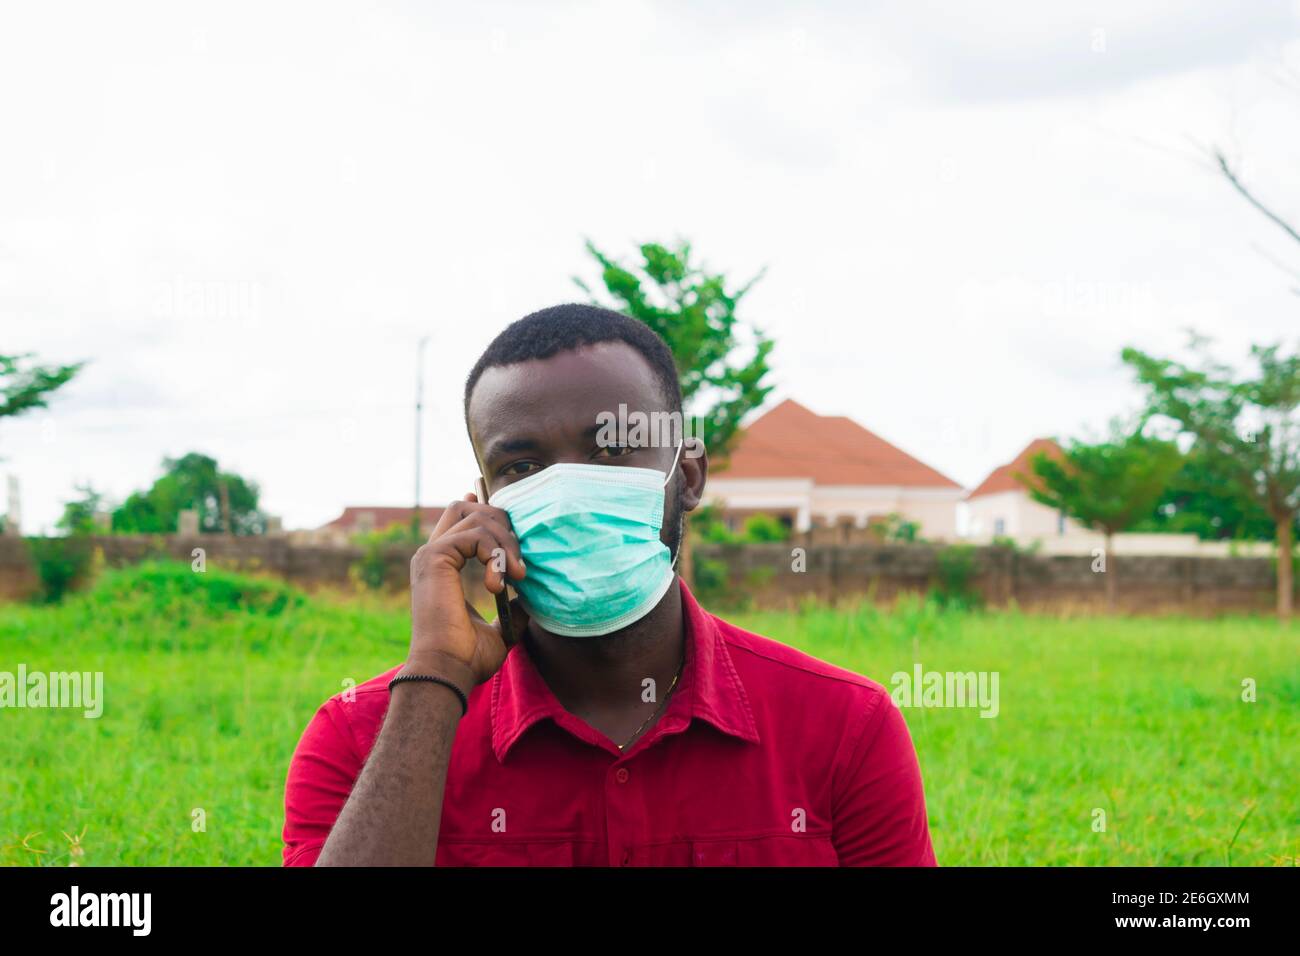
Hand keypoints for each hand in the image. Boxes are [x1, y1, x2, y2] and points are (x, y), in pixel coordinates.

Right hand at [405, 493, 527, 695]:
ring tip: (516, 577)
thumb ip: (512, 610)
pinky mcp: (435, 556)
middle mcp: (433, 555)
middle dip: (503, 525)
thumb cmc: (468, 657)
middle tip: (520, 566)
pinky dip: (495, 553)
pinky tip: (499, 583)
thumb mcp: (499, 630)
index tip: (502, 510)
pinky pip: (474, 533)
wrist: (449, 671)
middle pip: (468, 508)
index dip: (481, 506)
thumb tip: (529, 601)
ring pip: (475, 516)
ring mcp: (431, 554)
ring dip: (505, 542)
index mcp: (442, 567)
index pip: (458, 519)